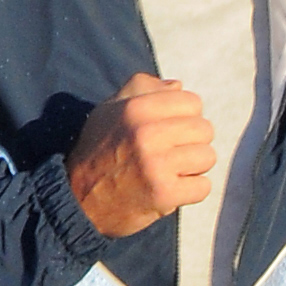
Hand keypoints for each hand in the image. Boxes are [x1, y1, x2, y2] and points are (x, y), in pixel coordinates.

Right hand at [67, 74, 215, 235]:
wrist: (78, 199)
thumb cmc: (99, 150)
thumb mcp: (110, 109)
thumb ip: (142, 89)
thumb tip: (179, 86)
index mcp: (135, 107)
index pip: (192, 102)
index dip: (185, 116)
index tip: (169, 130)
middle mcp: (146, 133)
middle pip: (204, 129)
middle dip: (192, 142)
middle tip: (170, 153)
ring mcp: (156, 165)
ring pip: (207, 157)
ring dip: (193, 167)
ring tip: (170, 170)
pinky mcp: (164, 194)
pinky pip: (203, 186)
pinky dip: (191, 190)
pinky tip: (171, 188)